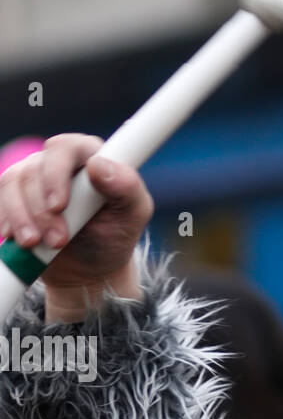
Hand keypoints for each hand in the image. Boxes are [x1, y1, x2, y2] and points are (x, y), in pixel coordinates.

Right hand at [0, 133, 153, 321]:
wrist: (91, 269)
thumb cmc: (115, 237)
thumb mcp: (133, 214)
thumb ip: (127, 186)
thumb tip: (98, 165)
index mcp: (92, 155)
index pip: (66, 148)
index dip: (56, 174)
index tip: (59, 206)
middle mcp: (60, 161)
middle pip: (35, 170)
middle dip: (42, 211)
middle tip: (59, 241)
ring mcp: (34, 177)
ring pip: (13, 184)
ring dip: (22, 218)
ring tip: (37, 245)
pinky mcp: (16, 196)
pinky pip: (1, 200)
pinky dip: (7, 221)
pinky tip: (18, 240)